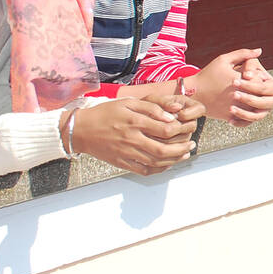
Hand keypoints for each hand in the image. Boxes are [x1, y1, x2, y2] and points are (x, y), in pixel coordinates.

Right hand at [67, 98, 200, 175]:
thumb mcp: (127, 103)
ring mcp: (126, 153)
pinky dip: (158, 169)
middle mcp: (132, 140)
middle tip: (192, 145)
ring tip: (184, 155)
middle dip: (182, 149)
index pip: (165, 130)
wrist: (80, 130)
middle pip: (163, 150)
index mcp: (134, 123)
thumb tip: (170, 116)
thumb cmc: (105, 113)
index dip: (181, 130)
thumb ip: (150, 108)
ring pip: (156, 162)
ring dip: (174, 160)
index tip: (188, 128)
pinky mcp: (121, 163)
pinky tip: (167, 164)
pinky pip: (144, 170)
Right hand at [184, 48, 272, 126]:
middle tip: (257, 87)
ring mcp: (234, 108)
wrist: (192, 92)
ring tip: (252, 96)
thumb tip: (259, 51)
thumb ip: (243, 54)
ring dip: (256, 103)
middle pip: (259, 95)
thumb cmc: (208, 74)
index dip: (260, 77)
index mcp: (238, 80)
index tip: (255, 75)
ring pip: (255, 109)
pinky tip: (246, 106)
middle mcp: (237, 96)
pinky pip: (246, 119)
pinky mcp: (230, 117)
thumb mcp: (224, 60)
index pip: (259, 80)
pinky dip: (249, 114)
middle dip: (260, 91)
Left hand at [229, 57, 272, 126]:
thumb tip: (258, 51)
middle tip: (234, 94)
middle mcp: (269, 99)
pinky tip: (230, 119)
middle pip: (266, 103)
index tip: (240, 78)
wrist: (211, 88)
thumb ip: (245, 56)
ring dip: (245, 113)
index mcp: (270, 85)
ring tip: (231, 108)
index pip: (266, 87)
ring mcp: (261, 110)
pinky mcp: (251, 118)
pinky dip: (240, 122)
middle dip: (250, 99)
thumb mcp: (233, 62)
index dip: (253, 84)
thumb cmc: (226, 73)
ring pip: (258, 116)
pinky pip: (248, 123)